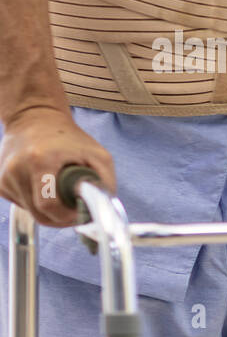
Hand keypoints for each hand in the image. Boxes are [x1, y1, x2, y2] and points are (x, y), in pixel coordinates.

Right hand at [0, 106, 115, 225]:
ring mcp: (5, 178)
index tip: (80, 213)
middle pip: (40, 215)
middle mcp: (16, 170)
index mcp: (40, 161)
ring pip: (32, 213)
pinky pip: (23, 206)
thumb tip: (103, 209)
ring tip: (62, 194)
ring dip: (50, 212)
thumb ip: (105, 183)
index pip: (49, 206)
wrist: (34, 118)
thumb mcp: (98, 155)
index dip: (68, 216)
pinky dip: (37, 203)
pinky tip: (46, 187)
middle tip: (76, 211)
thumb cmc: (68, 137)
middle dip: (62, 218)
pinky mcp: (1, 183)